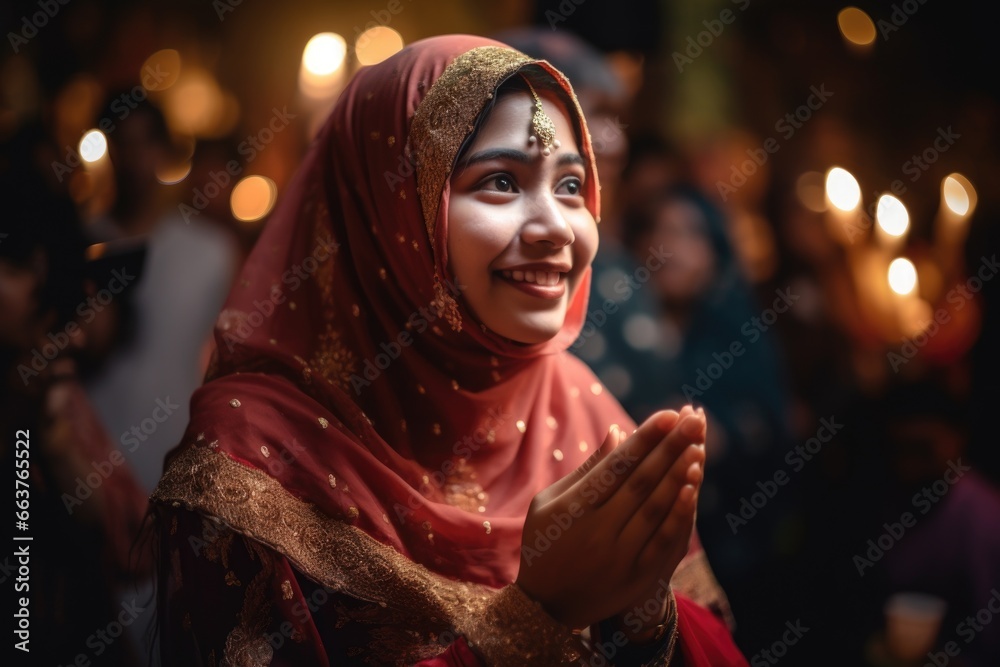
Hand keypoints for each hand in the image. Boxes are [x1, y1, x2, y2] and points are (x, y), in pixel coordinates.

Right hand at [515, 405, 705, 628]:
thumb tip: (618, 432)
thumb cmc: (545, 543)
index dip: (644, 439)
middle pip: (641, 481)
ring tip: (698, 444)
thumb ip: (587, 469)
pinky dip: (679, 513)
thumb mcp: (550, 502)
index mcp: (572, 508)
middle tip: (693, 418)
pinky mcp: (635, 576)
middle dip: (670, 447)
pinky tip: (692, 487)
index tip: (668, 414)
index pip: (616, 466)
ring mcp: (618, 555)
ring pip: (655, 507)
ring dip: (679, 473)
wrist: (547, 606)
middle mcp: (596, 530)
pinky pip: (662, 540)